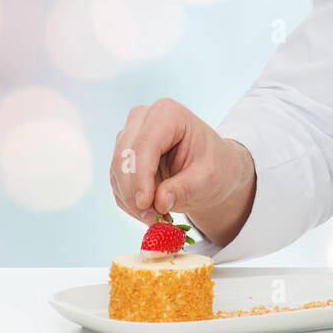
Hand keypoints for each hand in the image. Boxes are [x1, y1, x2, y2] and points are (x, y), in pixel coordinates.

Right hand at [109, 98, 255, 246]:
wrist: (213, 168)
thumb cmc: (215, 166)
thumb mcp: (208, 179)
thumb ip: (185, 189)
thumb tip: (160, 201)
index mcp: (168, 113)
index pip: (145, 144)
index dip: (141, 176)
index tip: (145, 204)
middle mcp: (143, 118)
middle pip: (125, 157)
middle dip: (134, 192)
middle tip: (152, 219)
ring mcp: (130, 135)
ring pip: (117, 172)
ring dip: (132, 201)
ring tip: (157, 217)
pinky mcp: (123, 155)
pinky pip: (117, 182)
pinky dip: (130, 201)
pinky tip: (150, 211)